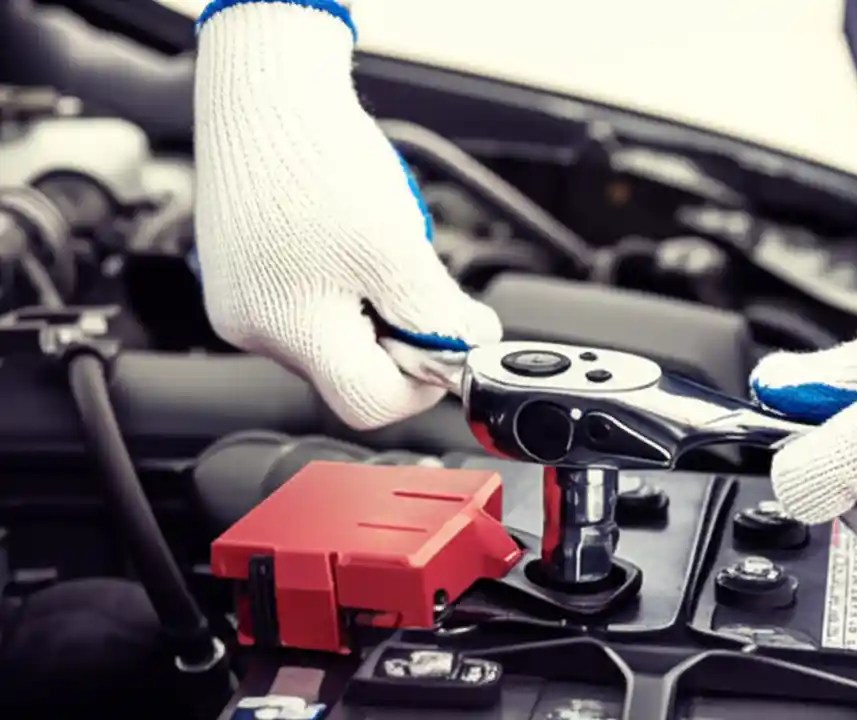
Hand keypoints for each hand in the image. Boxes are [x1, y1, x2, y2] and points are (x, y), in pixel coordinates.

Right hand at [193, 0, 499, 428]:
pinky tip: (347, 243)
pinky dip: (343, 285)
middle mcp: (253, 329)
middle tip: (412, 281)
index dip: (422, 383)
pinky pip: (308, 306)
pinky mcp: (240, 279)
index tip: (447, 346)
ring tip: (374, 249)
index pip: (369, 404)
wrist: (263, 92)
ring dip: (371, 307)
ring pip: (332, 339)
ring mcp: (241, 305)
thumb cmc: (315, 157)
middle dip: (397, 336)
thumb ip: (436, 313)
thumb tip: (469, 347)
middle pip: (350, 373)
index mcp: (286, 330)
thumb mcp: (397, 246)